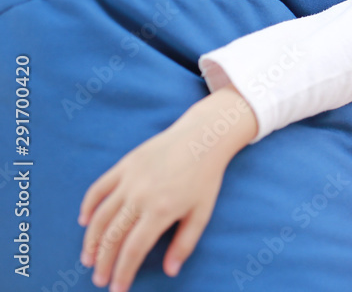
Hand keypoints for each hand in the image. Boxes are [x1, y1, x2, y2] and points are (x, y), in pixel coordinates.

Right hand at [79, 85, 255, 291]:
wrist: (203, 137)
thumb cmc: (205, 177)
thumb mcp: (202, 212)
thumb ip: (185, 243)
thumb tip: (171, 271)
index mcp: (161, 210)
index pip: (133, 250)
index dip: (123, 272)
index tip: (117, 289)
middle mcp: (141, 196)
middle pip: (112, 237)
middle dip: (103, 262)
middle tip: (99, 279)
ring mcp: (129, 179)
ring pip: (100, 216)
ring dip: (91, 241)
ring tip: (89, 259)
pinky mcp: (124, 165)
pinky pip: (98, 189)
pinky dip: (88, 207)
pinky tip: (85, 223)